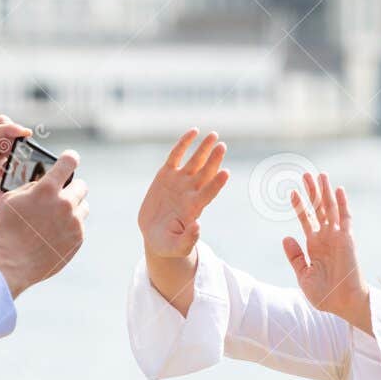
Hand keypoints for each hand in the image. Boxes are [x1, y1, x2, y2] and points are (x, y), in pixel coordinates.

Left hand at [0, 115, 31, 242]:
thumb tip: (18, 194)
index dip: (9, 130)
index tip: (26, 132)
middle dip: (13, 131)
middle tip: (27, 145)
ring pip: (3, 136)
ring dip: (15, 143)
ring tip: (24, 159)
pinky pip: (5, 149)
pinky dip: (15, 154)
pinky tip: (18, 167)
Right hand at [0, 151, 86, 297]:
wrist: (11, 264)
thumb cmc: (7, 230)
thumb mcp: (11, 200)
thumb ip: (31, 187)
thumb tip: (43, 182)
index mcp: (47, 189)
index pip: (68, 162)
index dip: (70, 158)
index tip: (71, 159)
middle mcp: (65, 203)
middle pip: (81, 186)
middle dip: (71, 188)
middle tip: (61, 196)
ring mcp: (74, 222)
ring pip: (83, 206)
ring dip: (73, 208)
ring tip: (57, 218)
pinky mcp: (78, 238)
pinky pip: (80, 226)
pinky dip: (71, 227)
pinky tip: (55, 234)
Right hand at [137, 128, 229, 259]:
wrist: (154, 234)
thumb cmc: (167, 244)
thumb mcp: (175, 247)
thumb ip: (188, 240)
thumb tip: (198, 227)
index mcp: (194, 208)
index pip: (208, 193)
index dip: (216, 183)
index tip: (226, 173)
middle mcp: (190, 192)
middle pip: (205, 173)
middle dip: (213, 160)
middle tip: (222, 146)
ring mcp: (179, 181)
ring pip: (195, 161)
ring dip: (204, 149)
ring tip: (213, 135)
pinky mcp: (166, 174)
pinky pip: (176, 155)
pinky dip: (184, 144)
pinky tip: (194, 132)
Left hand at [282, 172, 370, 333]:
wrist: (342, 304)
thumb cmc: (324, 293)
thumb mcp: (303, 275)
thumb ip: (295, 257)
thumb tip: (285, 238)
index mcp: (314, 245)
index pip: (306, 219)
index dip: (299, 205)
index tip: (291, 192)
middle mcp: (326, 237)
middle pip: (318, 209)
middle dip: (312, 192)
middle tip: (305, 174)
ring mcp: (337, 237)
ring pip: (331, 209)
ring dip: (325, 192)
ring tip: (319, 175)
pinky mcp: (348, 240)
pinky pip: (346, 219)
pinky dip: (342, 204)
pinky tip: (338, 190)